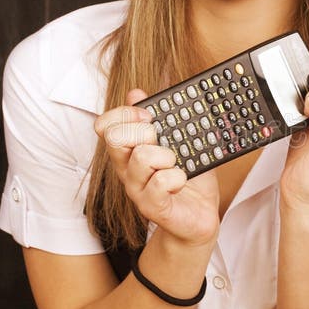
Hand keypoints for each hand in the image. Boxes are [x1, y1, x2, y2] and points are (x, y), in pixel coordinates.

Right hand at [94, 90, 219, 245]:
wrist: (201, 215)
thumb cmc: (190, 177)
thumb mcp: (179, 141)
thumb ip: (160, 118)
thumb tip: (135, 93)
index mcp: (129, 150)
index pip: (106, 125)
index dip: (124, 113)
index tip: (149, 115)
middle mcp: (127, 169)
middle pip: (115, 137)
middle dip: (143, 130)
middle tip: (162, 141)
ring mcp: (136, 189)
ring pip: (141, 157)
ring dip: (167, 156)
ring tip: (176, 165)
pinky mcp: (151, 207)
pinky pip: (159, 182)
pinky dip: (177, 177)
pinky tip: (181, 181)